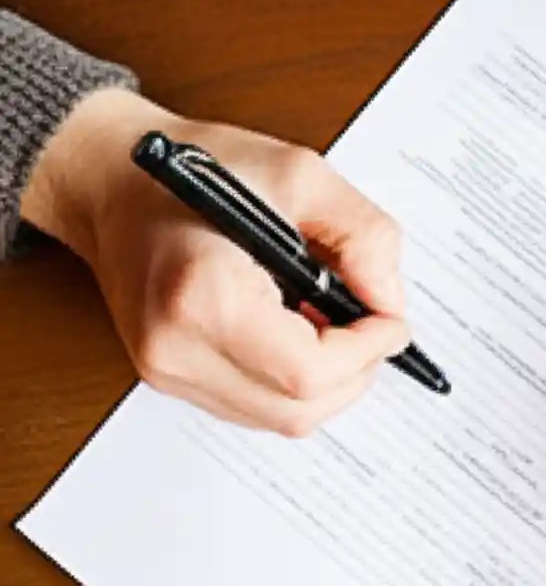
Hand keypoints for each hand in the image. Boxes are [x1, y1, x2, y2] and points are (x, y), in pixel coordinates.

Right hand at [20, 89, 409, 436]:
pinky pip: (255, 405)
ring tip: (330, 319)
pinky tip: (298, 329)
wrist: (115, 179)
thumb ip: (365, 237)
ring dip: (326, 379)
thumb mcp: (303, 175)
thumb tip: (390, 302)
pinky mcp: (168, 377)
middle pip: (298, 410)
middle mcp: (175, 349)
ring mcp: (166, 372)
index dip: (366, 351)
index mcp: (203, 296)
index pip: (308, 372)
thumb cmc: (199, 168)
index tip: (390, 319)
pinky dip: (293, 380)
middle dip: (354, 371)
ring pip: (280, 417)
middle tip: (371, 321)